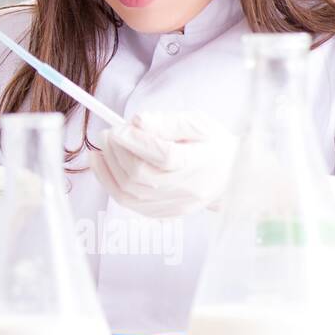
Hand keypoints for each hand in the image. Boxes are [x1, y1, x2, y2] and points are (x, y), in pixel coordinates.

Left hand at [89, 111, 237, 217]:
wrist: (230, 175)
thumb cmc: (212, 145)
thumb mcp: (197, 124)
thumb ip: (166, 122)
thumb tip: (137, 121)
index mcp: (199, 162)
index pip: (163, 155)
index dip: (135, 141)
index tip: (119, 128)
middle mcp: (186, 189)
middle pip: (140, 176)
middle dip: (117, 152)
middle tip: (109, 133)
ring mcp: (174, 205)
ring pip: (129, 193)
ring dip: (108, 168)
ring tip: (103, 148)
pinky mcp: (164, 214)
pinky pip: (129, 204)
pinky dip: (110, 184)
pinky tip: (104, 166)